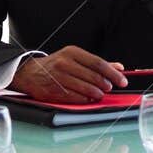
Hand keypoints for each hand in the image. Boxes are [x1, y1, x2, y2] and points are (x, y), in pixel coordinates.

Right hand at [12, 47, 127, 103]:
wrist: (30, 73)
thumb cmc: (55, 65)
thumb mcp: (75, 58)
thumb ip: (96, 63)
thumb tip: (118, 67)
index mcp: (72, 52)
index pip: (98, 63)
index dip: (112, 73)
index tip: (122, 80)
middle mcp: (65, 63)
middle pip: (93, 76)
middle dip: (105, 84)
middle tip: (110, 88)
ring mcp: (59, 77)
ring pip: (85, 87)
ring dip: (97, 93)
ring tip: (100, 94)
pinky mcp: (54, 90)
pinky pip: (75, 97)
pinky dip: (86, 99)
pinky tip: (89, 98)